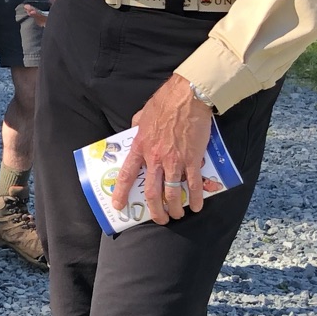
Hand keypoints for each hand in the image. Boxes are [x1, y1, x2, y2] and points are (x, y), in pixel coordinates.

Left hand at [111, 75, 222, 223]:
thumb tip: (134, 129)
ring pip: (172, 193)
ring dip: (175, 208)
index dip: (122, 193)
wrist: (188, 96)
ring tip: (177, 215)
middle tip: (159, 218)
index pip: (128, 175)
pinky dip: (196, 198)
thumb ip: (136, 126)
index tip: (118, 206)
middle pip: (153, 192)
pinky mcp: (193, 160)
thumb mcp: (142, 115)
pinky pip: (195, 184)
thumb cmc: (165, 102)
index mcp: (140, 147)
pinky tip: (197, 205)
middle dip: (155, 210)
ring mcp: (175, 161)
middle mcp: (155, 158)